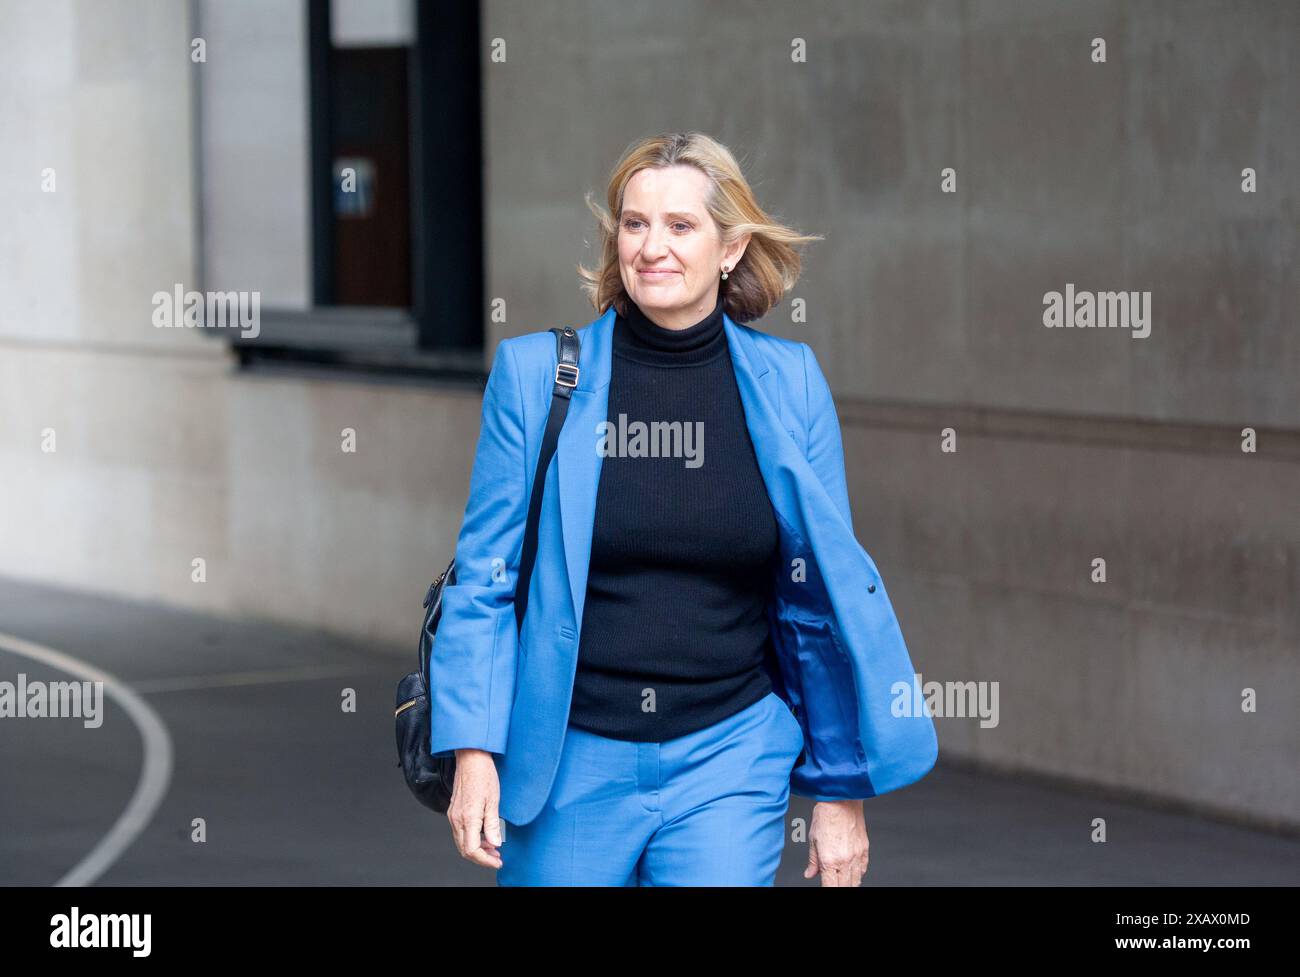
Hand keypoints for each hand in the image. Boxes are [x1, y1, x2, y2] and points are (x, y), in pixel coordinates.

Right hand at [447, 749, 503, 868]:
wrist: (471, 758)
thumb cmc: (483, 775)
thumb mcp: (493, 800)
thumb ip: (492, 825)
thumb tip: (495, 844)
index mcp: (468, 818)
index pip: (472, 850)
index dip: (485, 860)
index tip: (497, 861)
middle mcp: (457, 819)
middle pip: (464, 850)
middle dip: (481, 858)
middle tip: (497, 857)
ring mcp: (453, 815)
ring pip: (461, 842)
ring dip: (476, 849)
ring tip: (493, 848)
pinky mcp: (453, 811)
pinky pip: (460, 832)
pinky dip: (471, 839)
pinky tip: (484, 835)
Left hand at [805, 799, 868, 885]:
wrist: (841, 800)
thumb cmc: (825, 815)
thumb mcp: (813, 839)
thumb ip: (813, 861)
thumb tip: (810, 873)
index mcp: (830, 860)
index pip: (831, 887)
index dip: (827, 890)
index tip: (825, 888)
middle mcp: (845, 860)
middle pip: (845, 887)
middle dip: (838, 888)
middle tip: (833, 884)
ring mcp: (857, 856)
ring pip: (856, 881)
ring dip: (849, 884)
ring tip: (842, 882)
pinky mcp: (865, 849)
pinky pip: (863, 869)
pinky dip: (858, 874)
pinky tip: (852, 872)